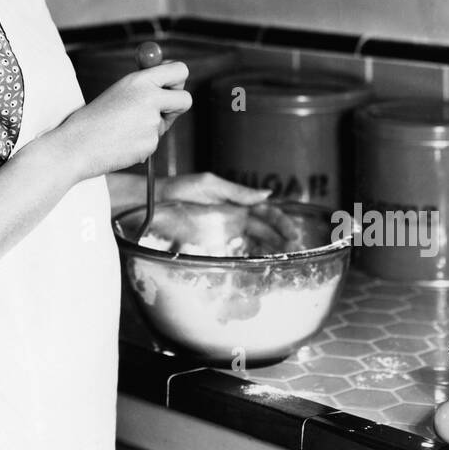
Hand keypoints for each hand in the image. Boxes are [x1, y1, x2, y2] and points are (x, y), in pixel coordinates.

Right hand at [56, 62, 192, 178]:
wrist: (76, 146)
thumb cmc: (94, 118)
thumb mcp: (119, 91)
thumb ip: (145, 86)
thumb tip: (168, 81)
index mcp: (140, 80)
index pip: (179, 70)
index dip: (178, 79)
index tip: (172, 86)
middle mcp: (150, 98)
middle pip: (185, 99)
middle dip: (177, 106)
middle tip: (163, 111)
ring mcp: (152, 122)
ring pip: (164, 124)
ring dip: (151, 127)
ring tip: (122, 130)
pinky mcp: (150, 143)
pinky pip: (153, 141)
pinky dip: (141, 143)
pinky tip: (120, 143)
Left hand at [159, 171, 303, 251]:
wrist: (154, 202)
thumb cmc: (179, 189)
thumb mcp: (209, 185)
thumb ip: (237, 192)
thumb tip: (267, 194)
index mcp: (236, 200)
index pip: (265, 211)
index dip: (280, 221)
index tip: (291, 232)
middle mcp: (234, 215)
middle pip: (264, 228)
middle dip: (281, 238)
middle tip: (294, 249)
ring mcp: (225, 230)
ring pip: (255, 240)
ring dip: (270, 249)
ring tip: (283, 259)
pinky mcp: (214, 243)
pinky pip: (237, 250)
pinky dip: (252, 256)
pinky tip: (262, 264)